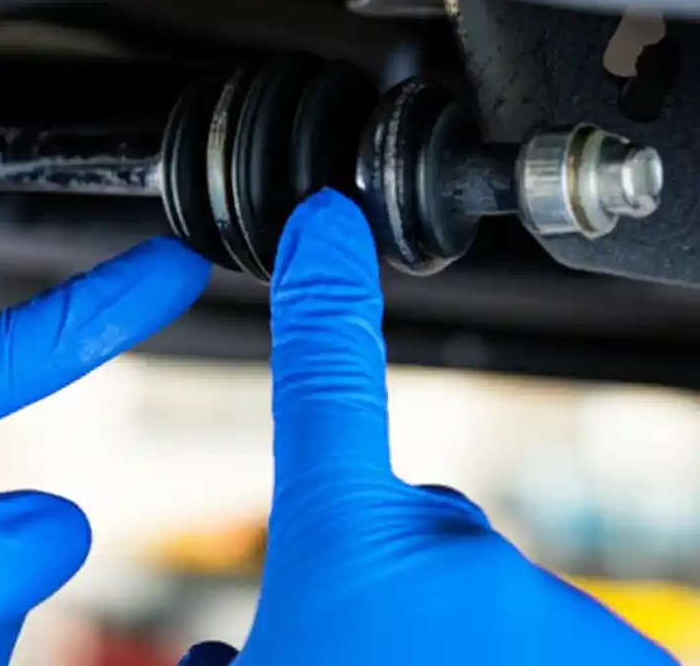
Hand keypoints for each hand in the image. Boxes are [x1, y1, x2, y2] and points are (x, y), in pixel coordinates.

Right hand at [180, 189, 675, 665]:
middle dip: (393, 578)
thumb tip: (220, 651)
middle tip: (361, 658)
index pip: (324, 379)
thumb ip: (233, 651)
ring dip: (454, 641)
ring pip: (489, 595)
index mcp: (344, 544)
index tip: (328, 225)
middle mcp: (462, 557)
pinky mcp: (628, 655)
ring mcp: (555, 609)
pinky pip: (558, 643)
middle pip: (423, 529)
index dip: (323, 294)